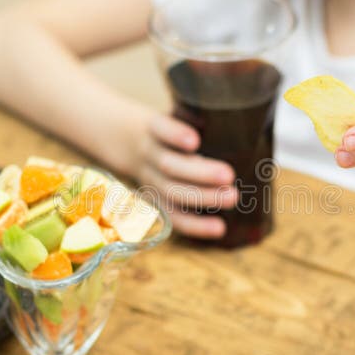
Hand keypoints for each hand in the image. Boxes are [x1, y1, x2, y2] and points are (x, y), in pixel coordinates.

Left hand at [130, 113, 236, 237]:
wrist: (111, 126)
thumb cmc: (156, 152)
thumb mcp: (167, 171)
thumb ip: (196, 178)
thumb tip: (244, 184)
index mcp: (158, 192)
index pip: (174, 214)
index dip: (196, 225)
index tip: (222, 229)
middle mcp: (151, 175)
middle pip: (173, 190)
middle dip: (204, 196)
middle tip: (233, 197)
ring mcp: (149, 150)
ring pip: (169, 165)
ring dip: (198, 172)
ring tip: (228, 174)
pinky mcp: (148, 124)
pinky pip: (159, 131)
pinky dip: (175, 136)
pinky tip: (194, 141)